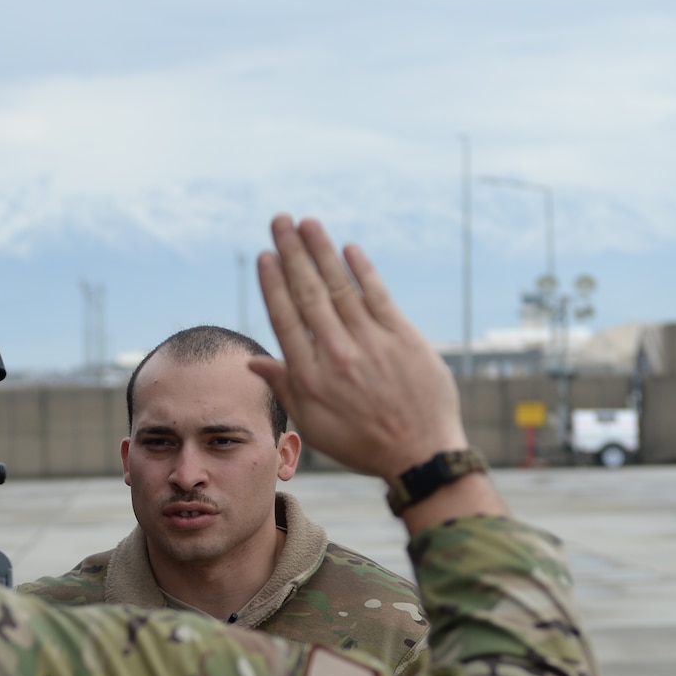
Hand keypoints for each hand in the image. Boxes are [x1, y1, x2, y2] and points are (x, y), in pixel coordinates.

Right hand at [253, 216, 466, 482]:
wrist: (420, 454)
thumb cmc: (362, 443)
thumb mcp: (314, 425)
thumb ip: (285, 387)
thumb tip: (254, 362)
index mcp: (311, 377)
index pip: (286, 319)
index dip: (274, 284)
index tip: (265, 255)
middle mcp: (337, 355)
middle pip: (308, 294)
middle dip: (292, 252)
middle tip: (280, 220)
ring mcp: (372, 343)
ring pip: (340, 287)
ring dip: (322, 251)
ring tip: (307, 222)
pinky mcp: (404, 338)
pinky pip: (378, 296)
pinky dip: (362, 270)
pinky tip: (349, 248)